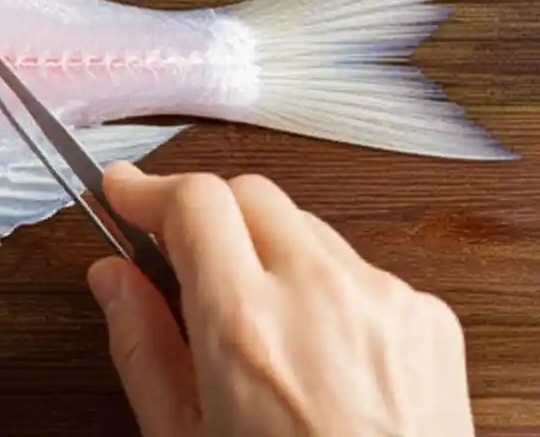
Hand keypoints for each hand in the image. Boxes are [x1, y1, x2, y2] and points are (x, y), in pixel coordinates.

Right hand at [87, 162, 473, 436]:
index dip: (147, 189)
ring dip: (264, 250)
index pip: (193, 202)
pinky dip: (322, 289)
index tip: (125, 193)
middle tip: (175, 251)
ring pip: (304, 228)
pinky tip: (314, 351)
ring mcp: (384, 301)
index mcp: (246, 329)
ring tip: (254, 321)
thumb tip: (112, 281)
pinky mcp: (428, 317)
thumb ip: (142, 348)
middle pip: (248, 194)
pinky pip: (357, 270)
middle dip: (204, 212)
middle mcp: (320, 297)